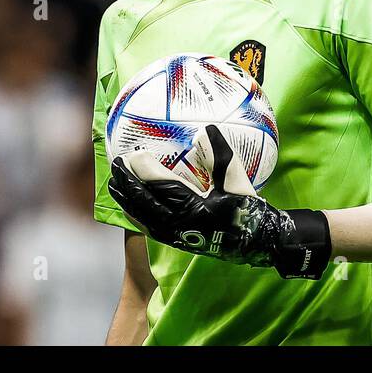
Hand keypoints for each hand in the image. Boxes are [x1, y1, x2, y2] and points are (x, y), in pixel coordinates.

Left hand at [108, 125, 330, 279]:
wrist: (255, 242)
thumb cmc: (247, 209)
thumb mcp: (237, 180)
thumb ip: (221, 154)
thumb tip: (205, 130)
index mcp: (195, 207)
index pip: (162, 185)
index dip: (144, 169)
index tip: (133, 154)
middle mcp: (181, 223)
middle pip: (145, 201)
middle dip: (128, 181)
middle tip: (117, 162)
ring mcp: (177, 235)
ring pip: (142, 216)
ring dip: (127, 197)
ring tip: (116, 181)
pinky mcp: (177, 242)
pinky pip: (148, 226)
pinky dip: (135, 213)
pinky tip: (130, 204)